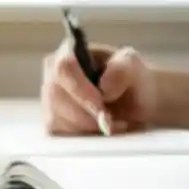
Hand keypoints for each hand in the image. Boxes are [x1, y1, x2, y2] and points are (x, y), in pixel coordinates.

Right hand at [41, 43, 155, 134]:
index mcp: (70, 52)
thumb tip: (104, 87)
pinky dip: (82, 136)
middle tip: (112, 121)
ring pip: (56, 118)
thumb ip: (122, 70)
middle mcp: (53, 74)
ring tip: (112, 125)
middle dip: (86, 115)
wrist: (138, 103)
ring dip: (87, 128)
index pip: (63, 67)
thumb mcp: (135, 67)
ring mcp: (50, 100)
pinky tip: (99, 132)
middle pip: (56, 96)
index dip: (79, 89)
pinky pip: (58, 134)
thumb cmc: (133, 80)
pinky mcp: (52, 123)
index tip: (100, 105)